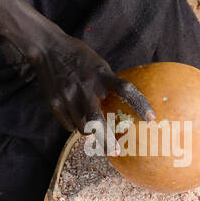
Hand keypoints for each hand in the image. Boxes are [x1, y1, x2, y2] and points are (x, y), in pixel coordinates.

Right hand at [7, 13, 155, 134]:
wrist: (47, 48)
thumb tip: (122, 105)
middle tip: (115, 152)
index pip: (125, 89)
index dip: (140, 104)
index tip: (151, 118)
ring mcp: (68, 96)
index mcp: (101, 75)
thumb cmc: (79, 56)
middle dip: (106, 140)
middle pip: (97, 121)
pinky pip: (68, 125)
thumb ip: (108, 83)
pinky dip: (74, 125)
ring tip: (92, 131)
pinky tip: (75, 118)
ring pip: (82, 127)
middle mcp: (85, 87)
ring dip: (90, 132)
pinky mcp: (54, 102)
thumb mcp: (98, 64)